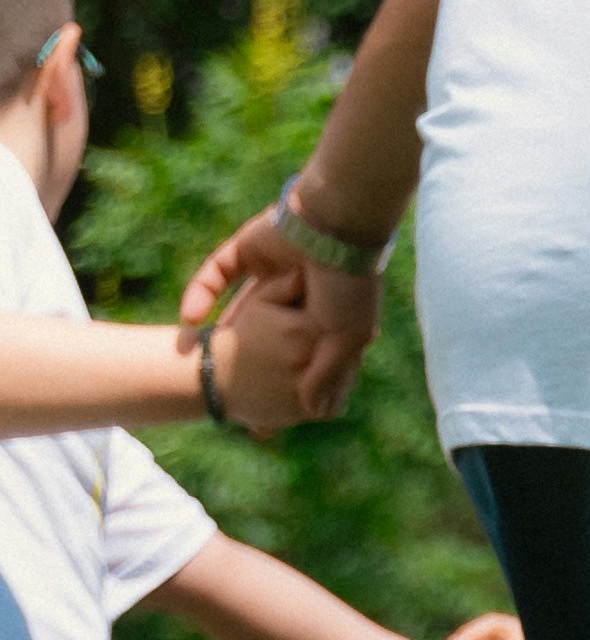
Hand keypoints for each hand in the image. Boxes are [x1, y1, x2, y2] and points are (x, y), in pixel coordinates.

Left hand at [182, 205, 382, 417]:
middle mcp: (295, 295)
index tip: (260, 407)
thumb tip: (314, 412)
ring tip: (190, 356)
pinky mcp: (245, 250)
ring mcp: (268, 271)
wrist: (338, 226)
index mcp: (322, 316)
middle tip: (215, 384)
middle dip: (240, 357)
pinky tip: (188, 319)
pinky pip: (214, 274)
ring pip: (234, 306)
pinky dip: (199, 294)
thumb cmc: (351, 285)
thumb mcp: (348, 338)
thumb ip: (327, 374)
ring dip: (214, 330)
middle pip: (260, 333)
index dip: (279, 379)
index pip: (295, 353)